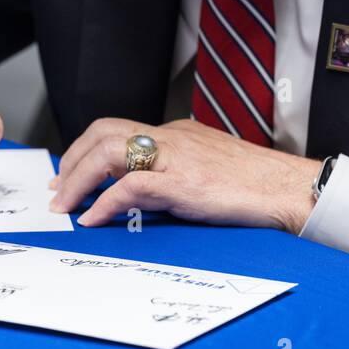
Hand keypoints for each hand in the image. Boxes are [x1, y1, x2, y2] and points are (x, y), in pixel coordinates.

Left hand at [49, 118, 319, 232]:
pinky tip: (94, 219)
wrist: (290, 189)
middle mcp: (172, 137)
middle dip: (72, 161)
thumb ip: (176, 171)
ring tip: (65, 207)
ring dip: (78, 180)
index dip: (86, 150)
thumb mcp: (209, 168)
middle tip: (58, 192)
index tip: (70, 175)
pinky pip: (131, 186)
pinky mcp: (185, 182)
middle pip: (104, 132)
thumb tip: (143, 192)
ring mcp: (177, 157)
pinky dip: (105, 202)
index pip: (118, 129)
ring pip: (109, 151)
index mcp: (177, 132)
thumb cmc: (257, 185)